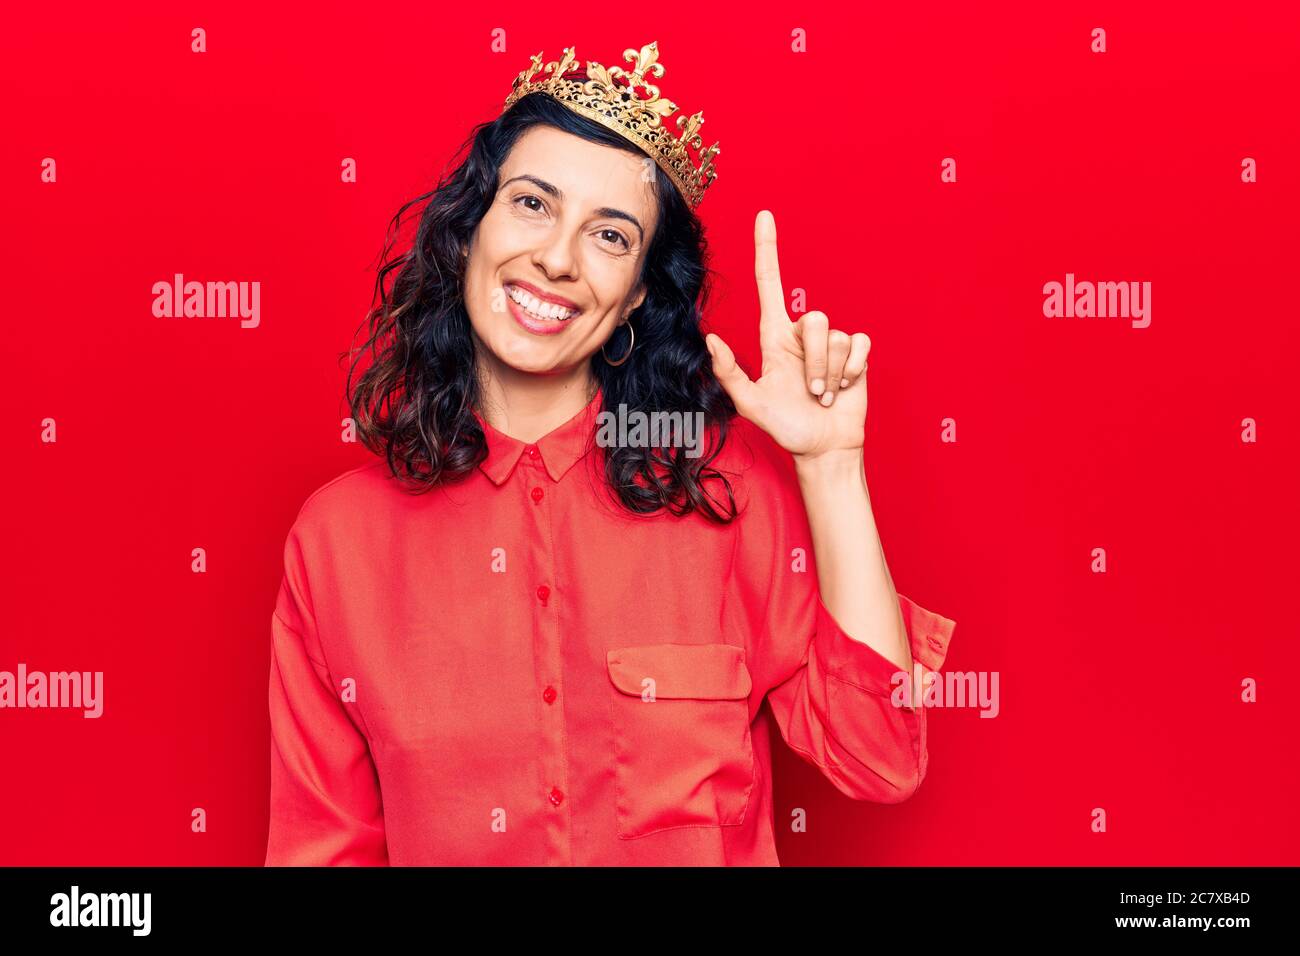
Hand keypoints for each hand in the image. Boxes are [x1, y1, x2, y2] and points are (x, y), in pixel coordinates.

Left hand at [706, 210, 870, 461]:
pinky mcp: (855, 353)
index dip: (767, 250)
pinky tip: (846, 387)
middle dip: (814, 362)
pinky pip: (858, 344)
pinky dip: (852, 369)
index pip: (769, 284)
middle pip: (813, 320)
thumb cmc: (786, 426)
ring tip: (825, 395)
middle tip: (812, 393)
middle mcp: (802, 335)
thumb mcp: (751, 404)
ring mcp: (831, 343)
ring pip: (835, 337)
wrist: (822, 448)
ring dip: (830, 373)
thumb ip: (730, 373)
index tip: (764, 217)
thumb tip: (710, 339)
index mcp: (774, 338)